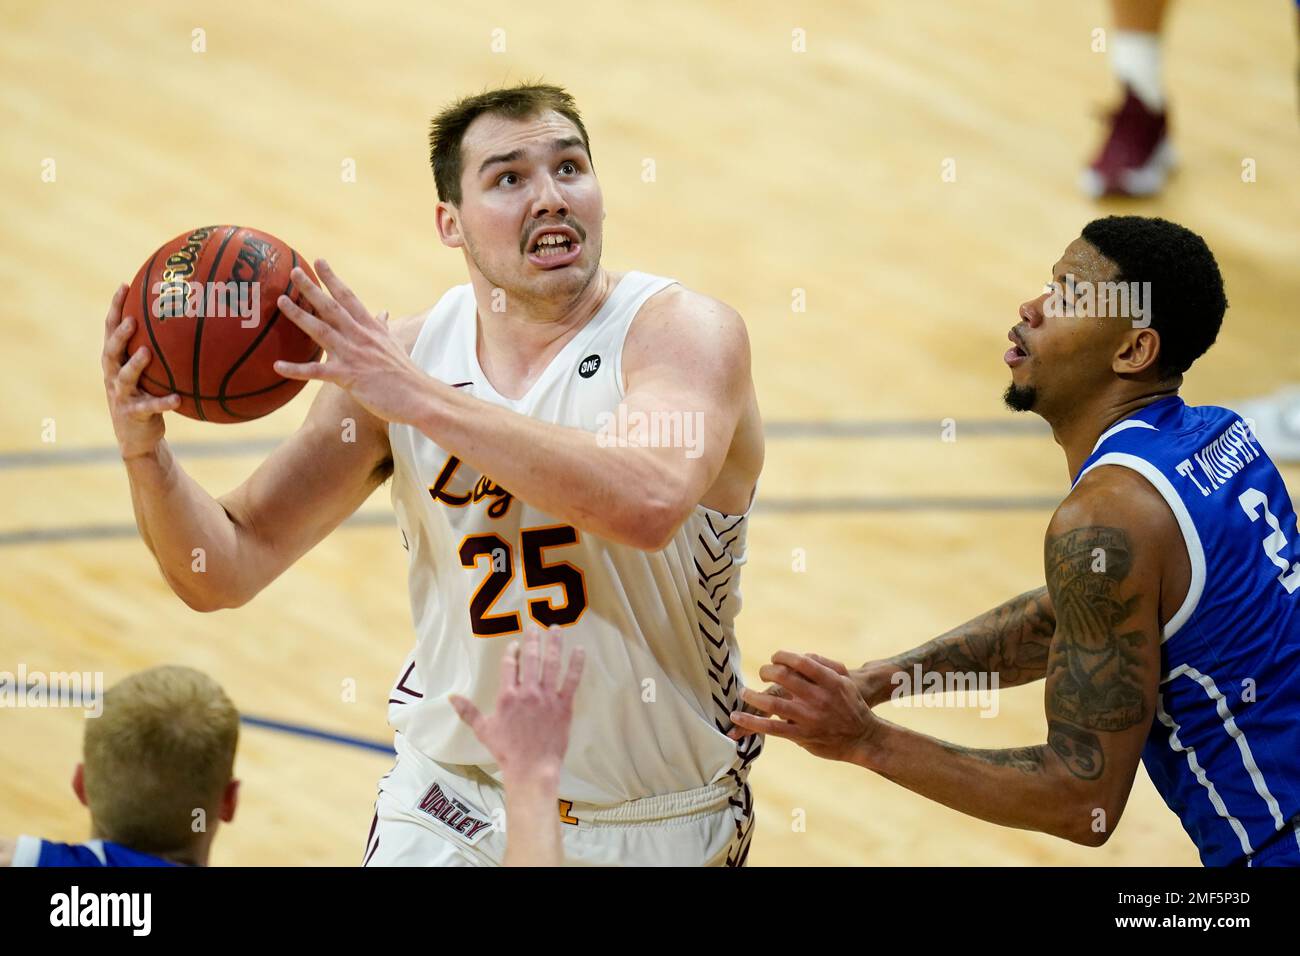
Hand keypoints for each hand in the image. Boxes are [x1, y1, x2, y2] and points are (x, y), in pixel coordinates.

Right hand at [101, 283, 180, 459]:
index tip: (125, 285)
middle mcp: (114, 375)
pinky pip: (149, 407)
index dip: (116, 308)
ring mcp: (121, 395)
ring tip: (146, 353)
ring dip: (134, 365)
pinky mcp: (134, 414)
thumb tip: (193, 321)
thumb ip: (161, 350)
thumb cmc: (148, 396)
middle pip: (111, 350)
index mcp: (117, 361)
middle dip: (119, 335)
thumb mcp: (152, 371)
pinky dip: (163, 403)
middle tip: (132, 320)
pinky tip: (178, 399)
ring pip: (124, 377)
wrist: (138, 436)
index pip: (112, 329)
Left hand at [273, 260, 428, 424]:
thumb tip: (382, 312)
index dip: (333, 279)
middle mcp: (360, 336)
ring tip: (281, 301)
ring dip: (299, 316)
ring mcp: (354, 355)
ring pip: (321, 331)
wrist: (419, 397)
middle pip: (332, 307)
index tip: (319, 262)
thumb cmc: (406, 374)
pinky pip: (317, 372)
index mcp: (371, 328)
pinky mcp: (348, 377)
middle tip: (295, 271)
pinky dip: (296, 369)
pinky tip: (277, 366)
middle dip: (312, 288)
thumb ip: (383, 327)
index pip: (349, 297)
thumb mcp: (394, 344)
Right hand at [449, 624, 584, 785]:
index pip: (509, 665)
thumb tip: (451, 697)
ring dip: (554, 644)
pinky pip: (571, 680)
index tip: (515, 644)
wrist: (531, 768)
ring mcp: (547, 697)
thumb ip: (467, 711)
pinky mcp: (564, 705)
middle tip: (535, 627)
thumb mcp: (483, 730)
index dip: (512, 652)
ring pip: (551, 664)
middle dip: (532, 640)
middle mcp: (527, 692)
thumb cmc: (506, 751)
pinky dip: (576, 664)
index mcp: (507, 696)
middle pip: (531, 658)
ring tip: (556, 629)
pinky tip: (580, 651)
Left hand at [728, 650, 880, 763]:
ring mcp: (808, 717)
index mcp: (829, 681)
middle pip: (783, 677)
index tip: (775, 658)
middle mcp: (818, 697)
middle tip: (763, 673)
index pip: (800, 661)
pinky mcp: (801, 734)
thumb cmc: (852, 705)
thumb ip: (823, 665)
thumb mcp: (844, 680)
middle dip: (767, 671)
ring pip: (772, 702)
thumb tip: (800, 656)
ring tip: (744, 692)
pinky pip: (771, 727)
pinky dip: (750, 722)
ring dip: (752, 695)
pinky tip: (737, 717)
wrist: (864, 737)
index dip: (782, 656)